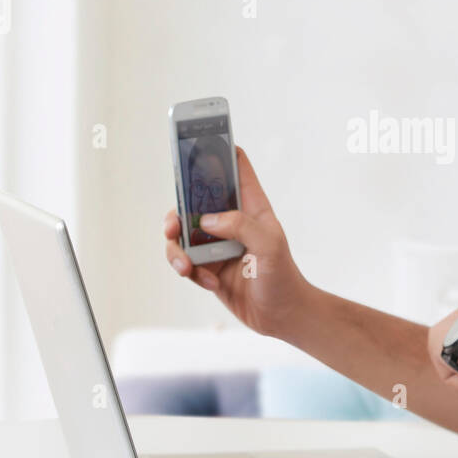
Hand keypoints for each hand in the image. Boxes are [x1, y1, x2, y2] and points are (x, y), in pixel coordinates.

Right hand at [163, 146, 311, 337]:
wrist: (281, 317)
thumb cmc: (283, 278)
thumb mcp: (268, 246)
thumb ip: (240, 226)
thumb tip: (207, 220)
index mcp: (252, 207)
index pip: (235, 168)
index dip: (218, 150)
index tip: (198, 139)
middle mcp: (231, 221)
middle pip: (195, 199)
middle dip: (179, 209)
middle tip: (174, 224)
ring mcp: (217, 243)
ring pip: (183, 233)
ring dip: (177, 249)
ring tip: (186, 266)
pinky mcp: (207, 266)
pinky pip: (185, 261)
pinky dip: (189, 271)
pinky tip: (208, 282)